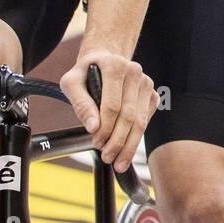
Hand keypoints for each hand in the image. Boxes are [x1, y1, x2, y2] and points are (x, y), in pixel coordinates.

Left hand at [60, 51, 157, 172]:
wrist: (105, 60)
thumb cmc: (86, 74)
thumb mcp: (71, 84)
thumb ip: (80, 104)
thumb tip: (92, 127)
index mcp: (115, 66)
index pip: (112, 106)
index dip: (105, 128)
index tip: (96, 143)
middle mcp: (134, 72)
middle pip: (128, 116)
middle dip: (118, 141)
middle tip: (108, 158)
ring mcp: (146, 83)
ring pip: (140, 121)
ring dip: (129, 145)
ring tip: (119, 162)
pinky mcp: (152, 94)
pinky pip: (146, 121)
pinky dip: (136, 137)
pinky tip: (126, 148)